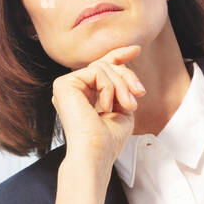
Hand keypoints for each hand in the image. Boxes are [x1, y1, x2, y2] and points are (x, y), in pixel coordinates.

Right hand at [51, 44, 145, 173]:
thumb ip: (121, 85)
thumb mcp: (122, 106)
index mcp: (82, 95)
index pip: (100, 68)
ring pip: (102, 67)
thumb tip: (124, 60)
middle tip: (138, 96)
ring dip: (121, 86)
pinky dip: (108, 88)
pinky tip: (105, 107)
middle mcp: (72, 89)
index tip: (136, 50)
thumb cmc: (108, 139)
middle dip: (127, 77)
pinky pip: (96, 71)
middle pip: (105, 65)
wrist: (96, 153)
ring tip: (127, 106)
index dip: (117, 55)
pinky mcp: (64, 84)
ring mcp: (66, 86)